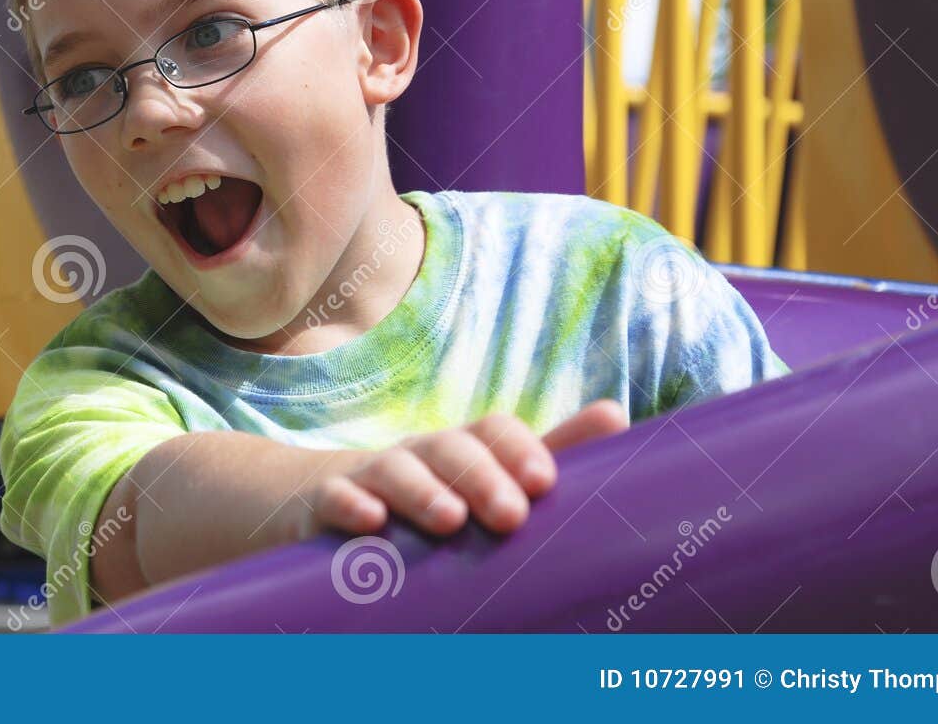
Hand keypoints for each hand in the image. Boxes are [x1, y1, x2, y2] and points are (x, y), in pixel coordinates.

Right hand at [298, 399, 627, 539]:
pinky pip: (334, 497)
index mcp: (463, 452)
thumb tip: (616, 415)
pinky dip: (350, 506)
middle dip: (482, 477)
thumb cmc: (427, 495)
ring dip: (423, 491)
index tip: (545, 483)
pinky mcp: (325, 504)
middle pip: (450, 449)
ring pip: (395, 469)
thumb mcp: (485, 479)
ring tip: (449, 520)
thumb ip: (549, 453)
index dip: (519, 449)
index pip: (493, 431)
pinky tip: (370, 522)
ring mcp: (370, 477)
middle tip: (511, 515)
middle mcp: (420, 456)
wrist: (321, 502)